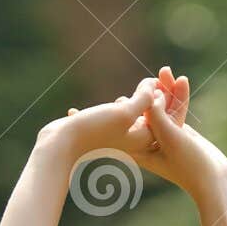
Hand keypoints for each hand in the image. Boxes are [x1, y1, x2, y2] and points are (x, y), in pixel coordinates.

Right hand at [34, 84, 156, 168]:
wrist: (61, 146)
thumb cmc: (93, 130)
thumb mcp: (123, 112)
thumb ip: (142, 99)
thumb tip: (154, 87)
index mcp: (143, 140)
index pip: (162, 116)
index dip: (165, 97)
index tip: (161, 80)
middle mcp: (133, 141)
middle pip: (151, 116)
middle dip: (151, 99)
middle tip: (153, 81)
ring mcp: (119, 138)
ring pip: (134, 115)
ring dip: (133, 102)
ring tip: (129, 94)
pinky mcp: (106, 135)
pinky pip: (118, 117)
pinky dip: (117, 108)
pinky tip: (115, 102)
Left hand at [116, 64, 226, 198]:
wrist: (215, 180)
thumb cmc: (190, 165)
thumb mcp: (171, 139)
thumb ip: (158, 117)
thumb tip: (150, 96)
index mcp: (141, 150)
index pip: (132, 123)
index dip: (133, 105)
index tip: (136, 92)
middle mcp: (150, 143)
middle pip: (147, 112)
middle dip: (152, 92)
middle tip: (156, 74)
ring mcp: (166, 137)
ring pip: (164, 108)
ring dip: (167, 90)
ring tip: (168, 71)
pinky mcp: (180, 133)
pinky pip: (177, 110)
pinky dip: (179, 97)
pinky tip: (182, 81)